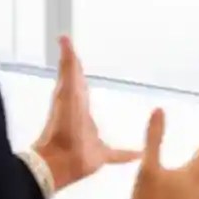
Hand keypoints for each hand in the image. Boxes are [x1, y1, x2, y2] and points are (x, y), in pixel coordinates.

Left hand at [32, 36, 140, 190]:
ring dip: (98, 121)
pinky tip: (139, 154)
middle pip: (83, 98)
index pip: (75, 78)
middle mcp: (82, 116)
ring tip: (110, 115)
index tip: (75, 55)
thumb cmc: (64, 125)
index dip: (74, 66)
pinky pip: (117, 154)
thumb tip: (62, 38)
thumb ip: (68, 65)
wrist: (58, 161)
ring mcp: (91, 136)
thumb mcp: (67, 90)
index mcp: (75, 100)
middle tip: (91, 80)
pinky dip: (128, 153)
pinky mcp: (100, 154)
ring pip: (96, 126)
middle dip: (85, 89)